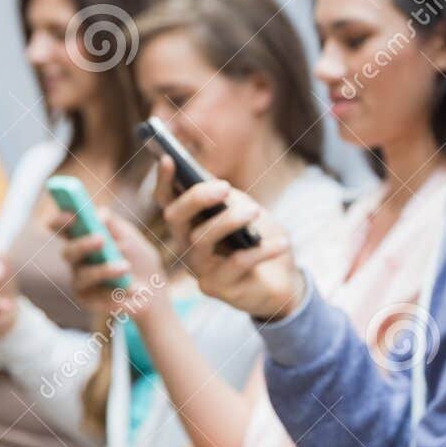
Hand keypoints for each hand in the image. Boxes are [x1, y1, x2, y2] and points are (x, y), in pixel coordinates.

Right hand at [52, 207, 164, 316]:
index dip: (61, 221)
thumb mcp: (130, 236)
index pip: (62, 228)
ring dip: (105, 270)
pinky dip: (118, 293)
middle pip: (68, 252)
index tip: (71, 215)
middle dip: (83, 245)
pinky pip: (98, 299)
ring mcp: (80, 282)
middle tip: (102, 239)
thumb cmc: (136, 257)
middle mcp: (76, 261)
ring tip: (126, 267)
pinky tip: (135, 290)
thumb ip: (113, 223)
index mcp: (81, 239)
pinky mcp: (88, 302)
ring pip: (84, 276)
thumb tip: (99, 214)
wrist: (152, 288)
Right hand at [154, 156, 303, 320]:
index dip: (163, 180)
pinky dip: (261, 250)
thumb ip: (230, 200)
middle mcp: (186, 245)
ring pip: (201, 240)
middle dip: (196, 198)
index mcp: (189, 223)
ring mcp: (199, 269)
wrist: (281, 280)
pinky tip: (280, 242)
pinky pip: (236, 264)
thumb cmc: (259, 240)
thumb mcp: (248, 212)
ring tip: (255, 211)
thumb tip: (219, 189)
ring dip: (229, 222)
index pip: (167, 200)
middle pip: (175, 218)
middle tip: (224, 186)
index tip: (168, 158)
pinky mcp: (216, 288)